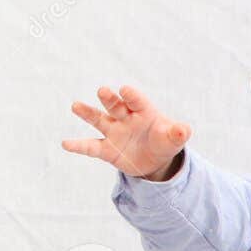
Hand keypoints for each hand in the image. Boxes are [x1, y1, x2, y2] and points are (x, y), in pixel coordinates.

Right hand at [61, 85, 191, 180]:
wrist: (154, 159)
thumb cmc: (164, 141)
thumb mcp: (173, 139)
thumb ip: (178, 133)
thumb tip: (185, 130)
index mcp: (142, 110)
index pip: (136, 100)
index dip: (131, 95)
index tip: (125, 90)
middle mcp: (124, 117)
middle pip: (115, 105)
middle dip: (109, 98)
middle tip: (103, 92)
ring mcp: (113, 131)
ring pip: (98, 119)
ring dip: (87, 112)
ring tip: (76, 106)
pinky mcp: (106, 149)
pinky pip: (91, 146)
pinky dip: (78, 146)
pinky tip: (66, 144)